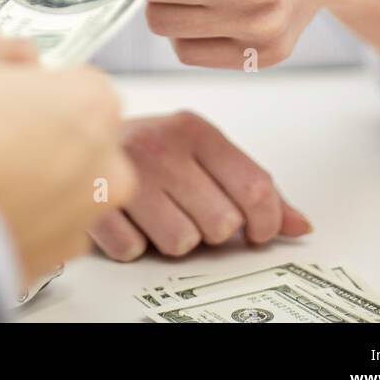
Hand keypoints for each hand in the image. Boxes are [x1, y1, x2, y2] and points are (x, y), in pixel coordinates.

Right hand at [0, 36, 135, 283]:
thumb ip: (4, 50)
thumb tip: (22, 56)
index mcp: (93, 104)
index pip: (83, 82)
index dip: (44, 84)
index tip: (12, 92)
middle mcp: (104, 166)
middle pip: (81, 136)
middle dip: (45, 132)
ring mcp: (82, 220)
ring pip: (64, 185)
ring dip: (35, 177)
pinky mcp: (54, 263)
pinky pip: (43, 228)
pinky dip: (21, 218)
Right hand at [87, 110, 310, 260]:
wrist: (81, 134)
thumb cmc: (151, 149)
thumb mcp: (204, 153)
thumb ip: (253, 187)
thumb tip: (298, 224)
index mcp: (195, 129)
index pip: (255, 187)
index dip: (265, 222)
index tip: (256, 231)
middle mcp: (163, 145)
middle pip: (222, 224)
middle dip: (210, 229)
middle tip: (191, 211)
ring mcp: (127, 173)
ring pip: (182, 243)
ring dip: (173, 239)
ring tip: (159, 215)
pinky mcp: (96, 202)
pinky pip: (135, 251)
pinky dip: (134, 244)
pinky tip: (130, 220)